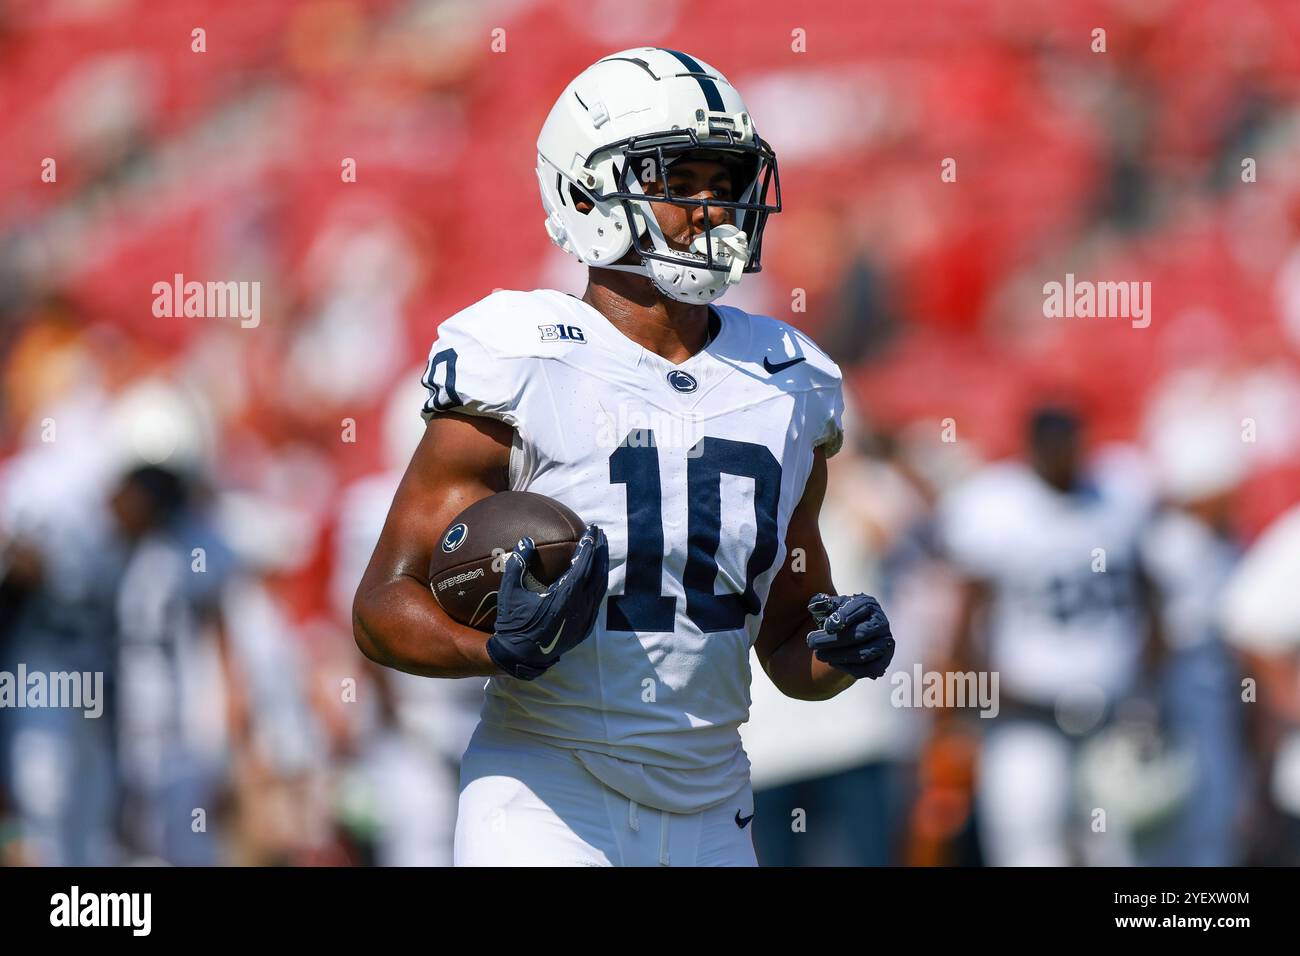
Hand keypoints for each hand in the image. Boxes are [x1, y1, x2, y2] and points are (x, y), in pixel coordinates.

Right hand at [486, 524, 608, 679]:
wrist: (520, 656)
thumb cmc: (514, 623)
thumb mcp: (510, 592)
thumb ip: (518, 564)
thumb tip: (526, 541)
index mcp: (565, 595)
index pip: (584, 564)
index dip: (589, 545)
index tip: (592, 529)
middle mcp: (580, 606)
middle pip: (598, 573)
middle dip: (600, 551)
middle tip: (599, 534)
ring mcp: (585, 619)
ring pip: (600, 588)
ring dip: (602, 568)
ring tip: (600, 551)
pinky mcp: (585, 629)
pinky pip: (596, 602)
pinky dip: (598, 586)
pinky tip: (595, 579)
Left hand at [806, 592, 894, 679]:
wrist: (851, 637)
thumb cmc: (838, 618)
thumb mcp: (829, 607)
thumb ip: (821, 603)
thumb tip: (815, 604)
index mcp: (869, 605)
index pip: (859, 608)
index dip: (843, 617)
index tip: (826, 627)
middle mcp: (881, 623)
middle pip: (860, 634)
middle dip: (834, 640)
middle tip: (811, 643)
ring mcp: (885, 644)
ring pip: (864, 654)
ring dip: (838, 656)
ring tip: (818, 655)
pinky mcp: (883, 661)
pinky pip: (870, 669)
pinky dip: (850, 668)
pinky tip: (832, 663)